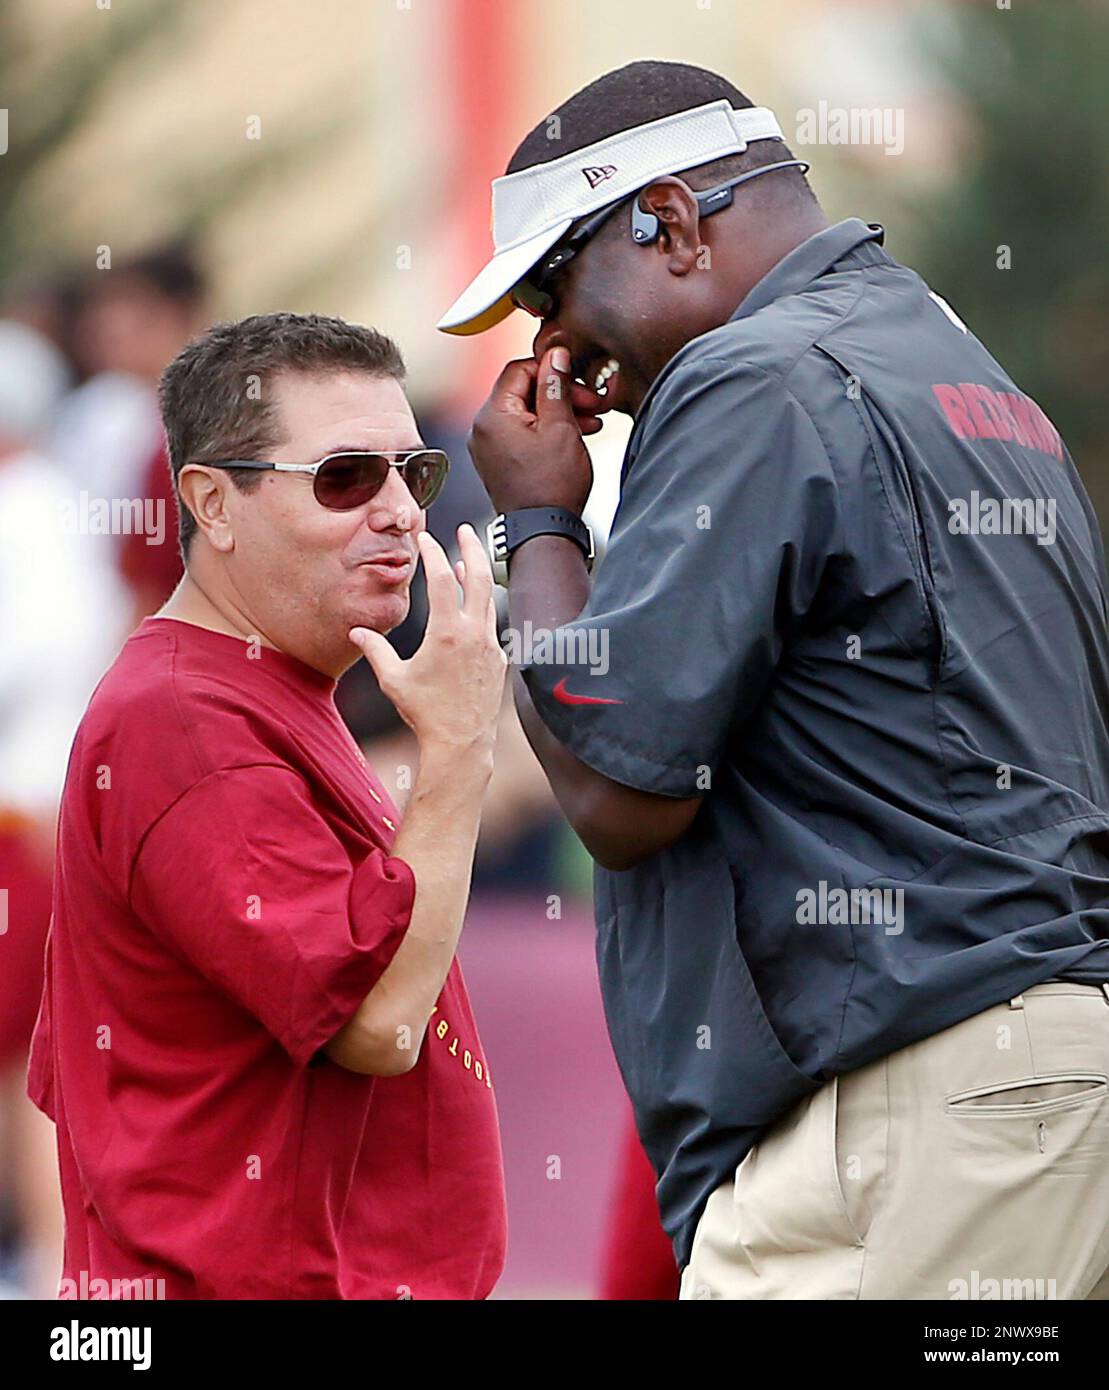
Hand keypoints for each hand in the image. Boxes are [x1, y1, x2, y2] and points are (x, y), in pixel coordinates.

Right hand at [349, 525, 506, 755]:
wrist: (462, 742)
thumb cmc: (424, 712)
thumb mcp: (393, 679)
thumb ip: (375, 651)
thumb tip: (355, 632)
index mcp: (446, 633)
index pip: (440, 580)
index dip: (432, 555)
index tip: (425, 539)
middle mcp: (473, 633)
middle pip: (479, 577)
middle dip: (472, 548)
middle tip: (464, 530)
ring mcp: (490, 646)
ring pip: (488, 600)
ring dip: (476, 578)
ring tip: (466, 563)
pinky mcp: (499, 660)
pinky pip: (491, 625)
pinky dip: (481, 609)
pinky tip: (471, 609)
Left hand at [467, 346, 604, 514]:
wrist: (543, 531)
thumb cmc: (552, 486)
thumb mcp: (561, 428)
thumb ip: (555, 387)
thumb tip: (555, 355)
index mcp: (493, 415)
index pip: (519, 369)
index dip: (551, 369)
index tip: (576, 378)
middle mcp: (483, 429)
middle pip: (522, 391)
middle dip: (559, 393)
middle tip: (590, 403)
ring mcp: (488, 447)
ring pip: (526, 413)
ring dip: (557, 412)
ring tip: (590, 421)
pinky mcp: (498, 462)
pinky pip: (522, 433)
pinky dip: (546, 430)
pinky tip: (574, 435)